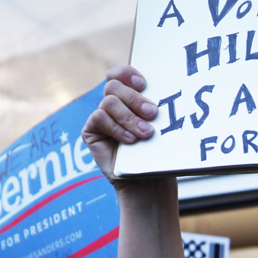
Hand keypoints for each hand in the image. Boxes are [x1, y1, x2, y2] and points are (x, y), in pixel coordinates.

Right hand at [81, 66, 158, 182]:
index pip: (121, 75)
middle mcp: (113, 105)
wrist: (150, 183)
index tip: (144, 84)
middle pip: (114, 86)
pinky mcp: (91, 131)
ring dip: (129, 118)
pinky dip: (117, 128)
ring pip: (109, 102)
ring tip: (146, 134)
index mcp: (130, 98)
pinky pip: (99, 118)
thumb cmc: (158, 154)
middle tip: (152, 113)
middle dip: (135, 99)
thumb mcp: (161, 128)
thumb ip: (156, 109)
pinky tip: (130, 141)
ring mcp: (101, 117)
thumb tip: (167, 91)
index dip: (128, 74)